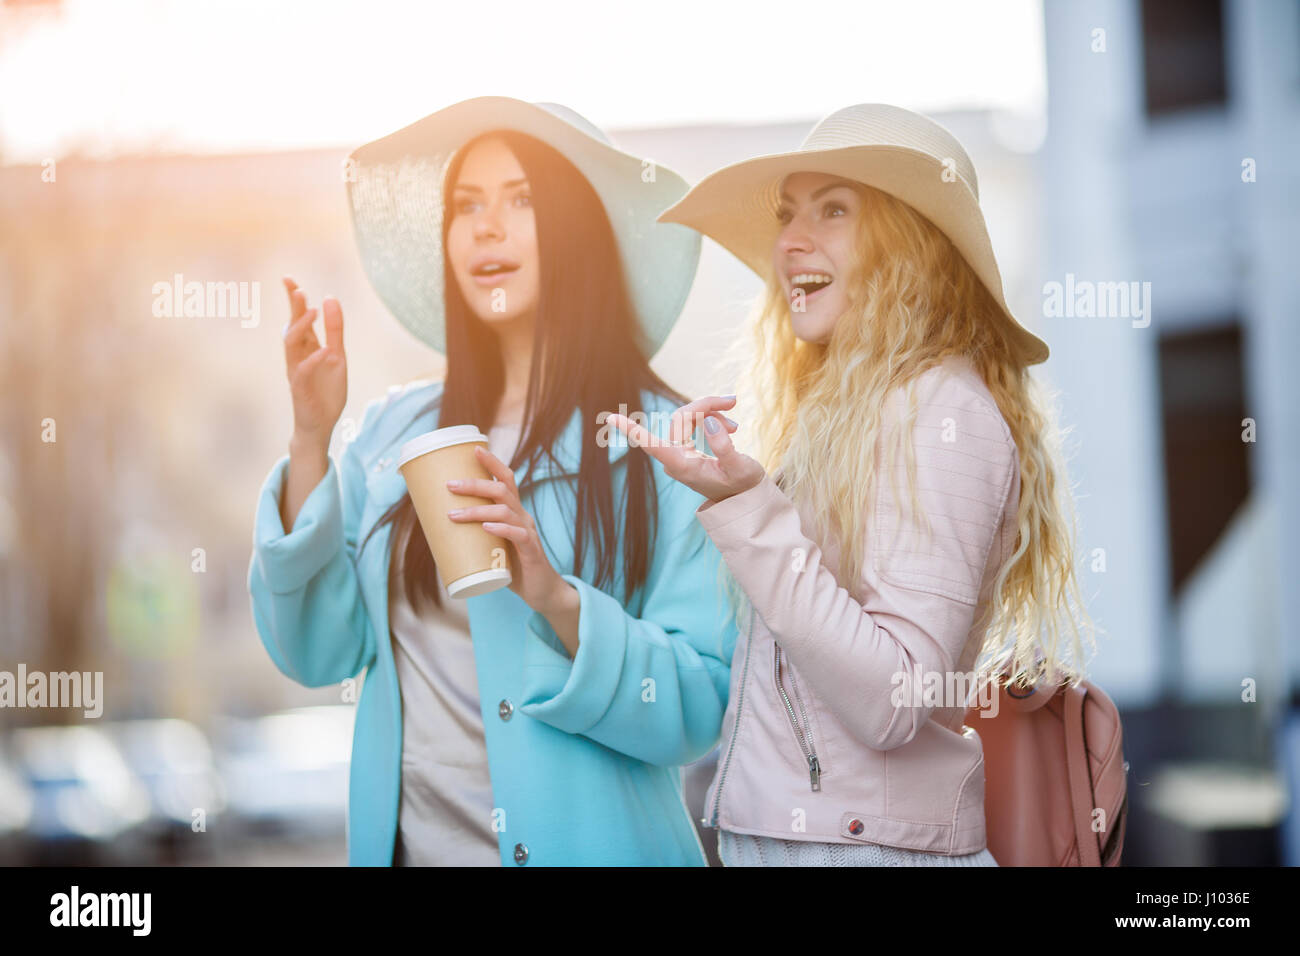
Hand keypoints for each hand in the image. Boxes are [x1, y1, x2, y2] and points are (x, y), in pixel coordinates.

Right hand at [282, 277, 345, 449]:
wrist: (321, 424)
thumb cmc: (326, 391)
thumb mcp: (337, 356)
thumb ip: (335, 331)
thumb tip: (330, 299)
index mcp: (307, 347)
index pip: (298, 319)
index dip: (294, 300)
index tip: (289, 280)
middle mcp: (298, 356)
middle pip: (292, 326)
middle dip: (294, 307)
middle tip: (297, 288)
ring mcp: (297, 371)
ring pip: (292, 345)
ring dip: (301, 327)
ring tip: (313, 311)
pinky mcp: (300, 388)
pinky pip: (303, 371)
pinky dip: (313, 360)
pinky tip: (323, 350)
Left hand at [445, 445, 574, 617]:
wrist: (542, 591)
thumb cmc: (514, 567)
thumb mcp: (493, 545)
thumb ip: (474, 535)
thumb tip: (437, 531)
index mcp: (514, 511)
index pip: (506, 479)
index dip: (492, 463)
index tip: (474, 449)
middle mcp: (523, 517)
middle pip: (501, 490)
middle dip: (474, 484)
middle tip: (449, 485)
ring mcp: (528, 533)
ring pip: (505, 510)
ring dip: (477, 510)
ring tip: (454, 514)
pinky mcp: (532, 551)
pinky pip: (518, 535)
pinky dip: (501, 528)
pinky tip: (486, 528)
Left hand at [606, 396, 765, 502]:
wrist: (743, 498)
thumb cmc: (742, 487)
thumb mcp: (741, 468)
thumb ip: (724, 447)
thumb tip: (709, 422)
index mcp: (684, 466)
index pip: (652, 446)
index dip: (633, 430)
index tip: (610, 418)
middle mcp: (677, 459)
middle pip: (681, 418)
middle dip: (706, 406)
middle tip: (733, 402)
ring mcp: (680, 454)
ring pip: (687, 418)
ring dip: (711, 413)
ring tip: (736, 426)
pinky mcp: (686, 449)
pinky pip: (693, 423)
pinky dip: (710, 420)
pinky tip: (730, 428)